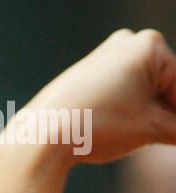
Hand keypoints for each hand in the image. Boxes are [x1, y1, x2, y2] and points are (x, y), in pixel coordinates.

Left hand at [13, 28, 175, 167]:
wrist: (42, 135)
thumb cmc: (96, 127)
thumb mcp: (150, 129)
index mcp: (150, 46)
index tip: (172, 135)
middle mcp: (129, 41)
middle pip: (163, 86)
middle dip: (163, 114)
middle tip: (153, 139)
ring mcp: (108, 54)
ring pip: (142, 91)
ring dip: (145, 116)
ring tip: (126, 136)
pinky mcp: (91, 71)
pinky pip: (121, 93)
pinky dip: (126, 111)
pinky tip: (112, 130)